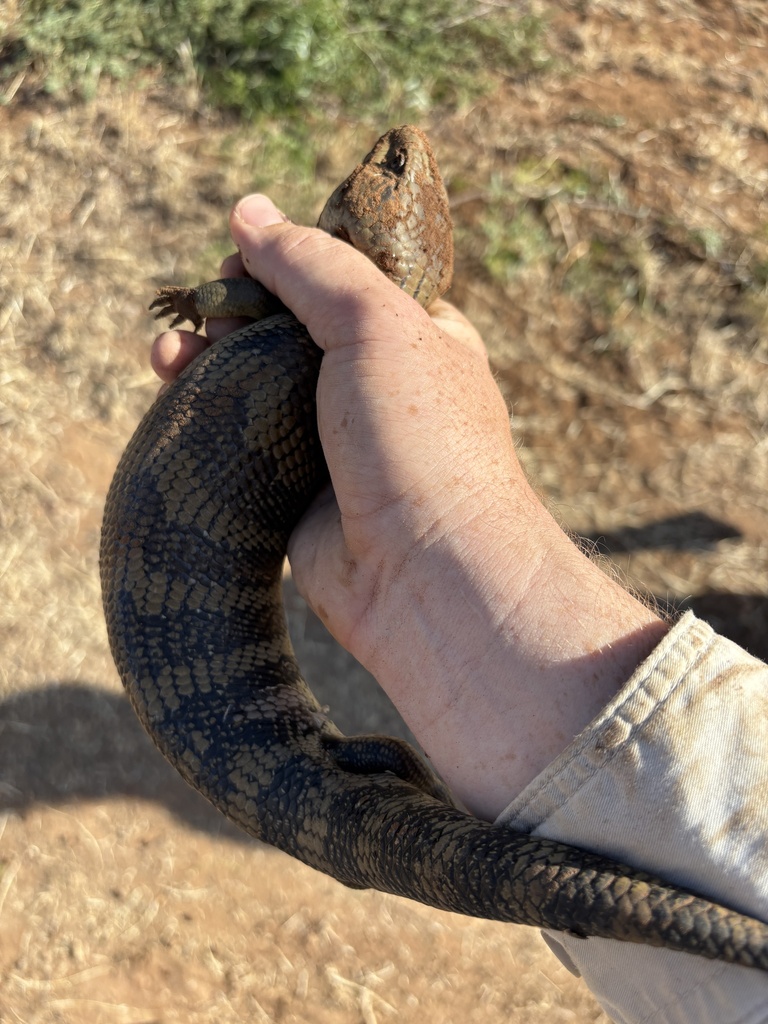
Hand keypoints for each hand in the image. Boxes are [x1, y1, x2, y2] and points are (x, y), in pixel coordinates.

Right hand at [152, 195, 666, 819]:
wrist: (427, 577)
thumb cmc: (421, 441)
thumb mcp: (376, 325)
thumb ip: (312, 266)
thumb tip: (250, 210)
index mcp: (413, 334)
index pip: (339, 278)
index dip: (284, 262)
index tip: (239, 262)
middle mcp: (373, 385)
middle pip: (285, 329)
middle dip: (233, 313)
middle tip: (199, 311)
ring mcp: (332, 441)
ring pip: (254, 385)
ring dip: (207, 360)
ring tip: (169, 352)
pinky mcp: (294, 491)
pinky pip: (239, 441)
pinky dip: (204, 415)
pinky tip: (174, 391)